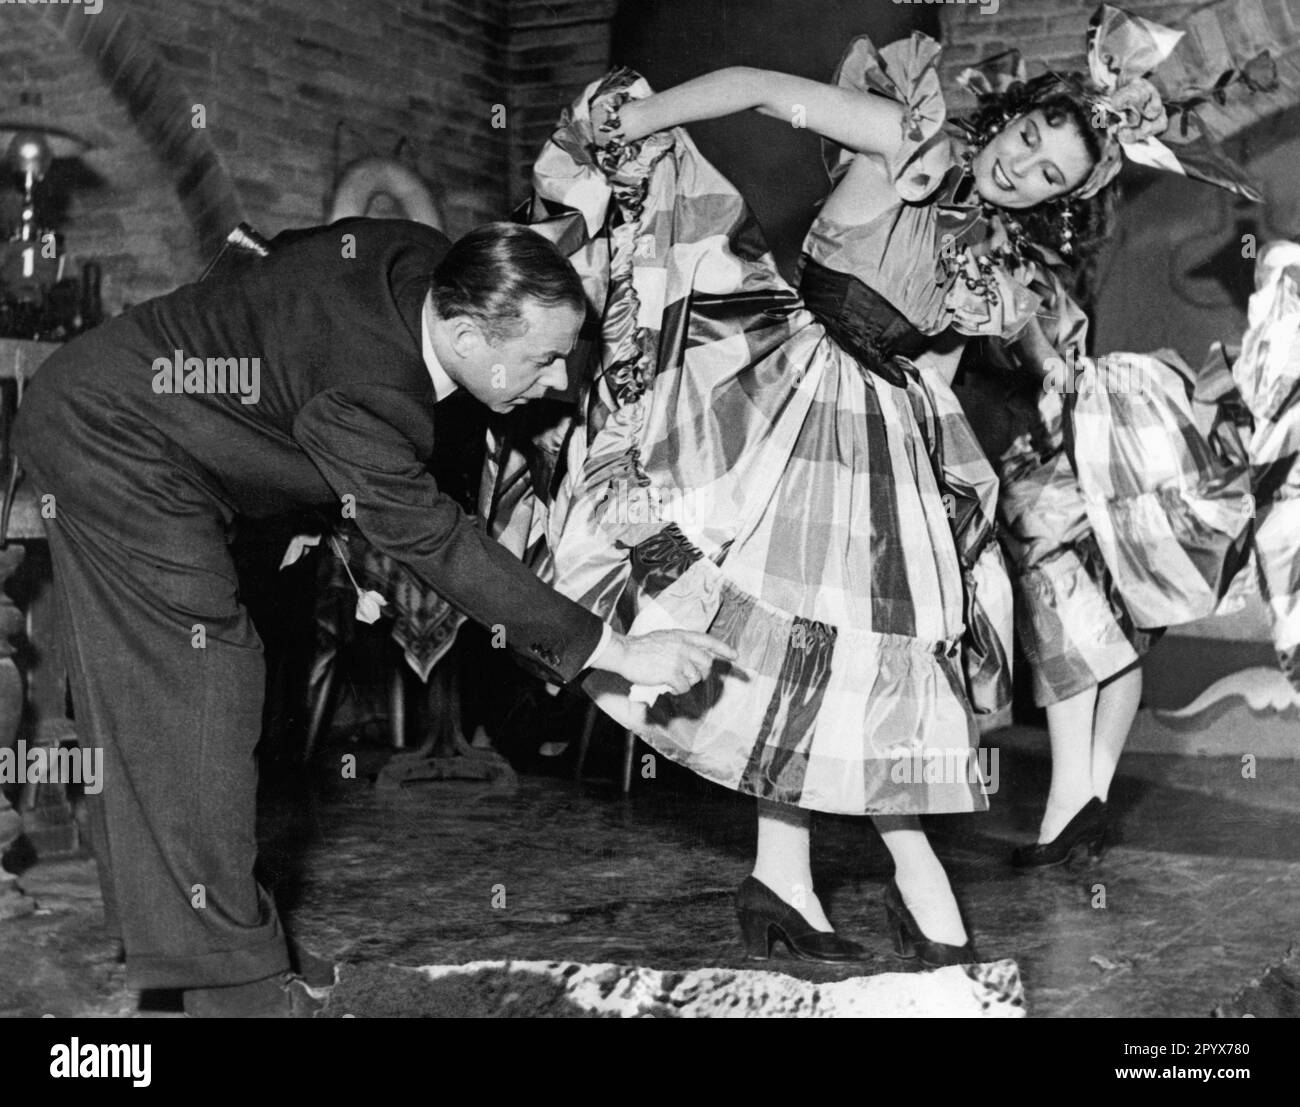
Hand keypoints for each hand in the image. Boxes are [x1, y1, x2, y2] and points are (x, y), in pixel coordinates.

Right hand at [593, 629, 736, 695]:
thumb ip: (681, 644)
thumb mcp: (665, 638)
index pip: (708, 641)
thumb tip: (695, 659)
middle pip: (706, 663)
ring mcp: (678, 660)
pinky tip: (668, 686)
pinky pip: (684, 687)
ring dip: (687, 683)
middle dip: (702, 673)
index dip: (724, 648)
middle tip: (690, 677)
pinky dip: (678, 690)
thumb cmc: (641, 647)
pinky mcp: (671, 673)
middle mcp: (683, 646)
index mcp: (682, 635)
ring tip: (673, 680)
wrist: (625, 652)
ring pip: (696, 677)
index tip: (735, 656)